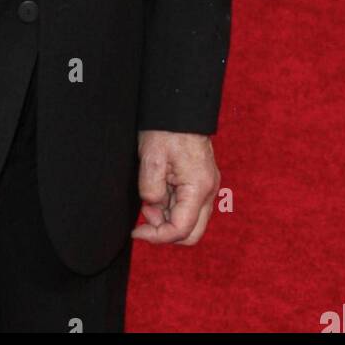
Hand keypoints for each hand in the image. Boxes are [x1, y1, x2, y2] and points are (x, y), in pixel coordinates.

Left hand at [132, 130, 219, 245]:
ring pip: (190, 221)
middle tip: (145, 213)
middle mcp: (208, 192)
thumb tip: (153, 206)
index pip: (181, 230)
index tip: (136, 232)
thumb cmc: (166, 129)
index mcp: (198, 188)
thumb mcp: (151, 158)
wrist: (179, 108)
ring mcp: (207, 187)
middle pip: (192, 233)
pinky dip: (172, 207)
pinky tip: (158, 191)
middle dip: (165, 231)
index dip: (157, 237)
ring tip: (149, 196)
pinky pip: (189, 206)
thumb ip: (151, 188)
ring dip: (167, 218)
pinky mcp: (201, 182)